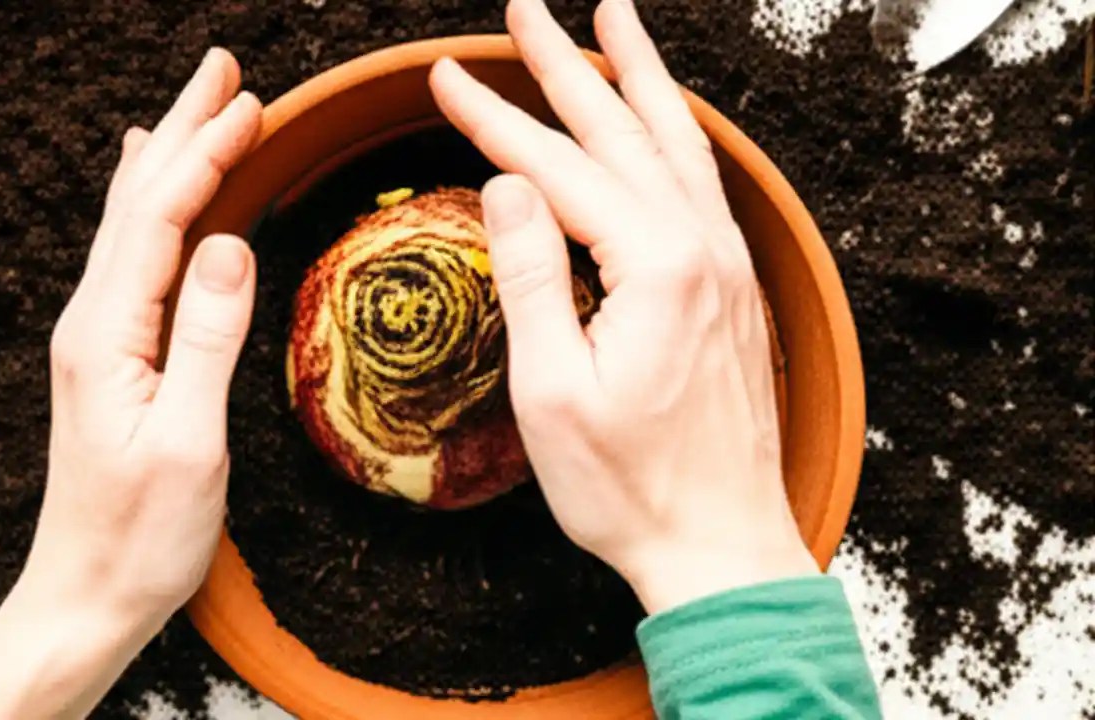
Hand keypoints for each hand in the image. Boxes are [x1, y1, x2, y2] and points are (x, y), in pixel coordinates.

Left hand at [30, 45, 259, 632]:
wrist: (90, 592)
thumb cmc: (143, 533)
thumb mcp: (192, 441)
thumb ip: (207, 337)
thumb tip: (232, 244)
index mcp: (109, 335)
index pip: (160, 219)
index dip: (206, 154)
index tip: (251, 103)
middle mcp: (91, 322)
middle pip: (137, 202)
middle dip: (183, 129)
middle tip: (223, 67)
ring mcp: (97, 337)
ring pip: (131, 224)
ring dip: (168, 158)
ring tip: (197, 106)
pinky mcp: (111, 356)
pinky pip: (130, 258)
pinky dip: (150, 207)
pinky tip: (149, 188)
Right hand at [430, 0, 817, 613]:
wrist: (721, 543)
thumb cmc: (631, 486)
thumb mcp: (554, 391)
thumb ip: (531, 276)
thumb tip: (508, 187)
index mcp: (655, 266)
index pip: (557, 167)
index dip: (494, 118)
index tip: (446, 77)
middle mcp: (702, 249)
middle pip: (622, 130)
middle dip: (565, 65)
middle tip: (523, 10)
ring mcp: (726, 265)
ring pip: (676, 142)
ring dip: (637, 77)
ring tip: (613, 20)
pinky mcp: (732, 288)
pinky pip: (701, 181)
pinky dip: (674, 133)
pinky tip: (662, 122)